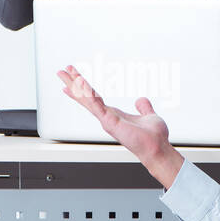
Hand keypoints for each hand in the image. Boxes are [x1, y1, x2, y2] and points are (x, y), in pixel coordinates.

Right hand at [56, 65, 183, 186]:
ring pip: (87, 99)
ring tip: (64, 73)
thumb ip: (143, 108)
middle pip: (85, 97)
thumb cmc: (154, 138)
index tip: (74, 80)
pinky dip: (88, 94)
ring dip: (75, 85)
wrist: (157, 148)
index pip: (94, 98)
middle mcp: (107, 117)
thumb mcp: (149, 116)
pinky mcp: (110, 121)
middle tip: (61, 71)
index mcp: (114, 115)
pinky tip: (80, 83)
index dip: (83, 89)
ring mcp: (106, 120)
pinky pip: (96, 104)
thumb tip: (141, 100)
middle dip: (73, 84)